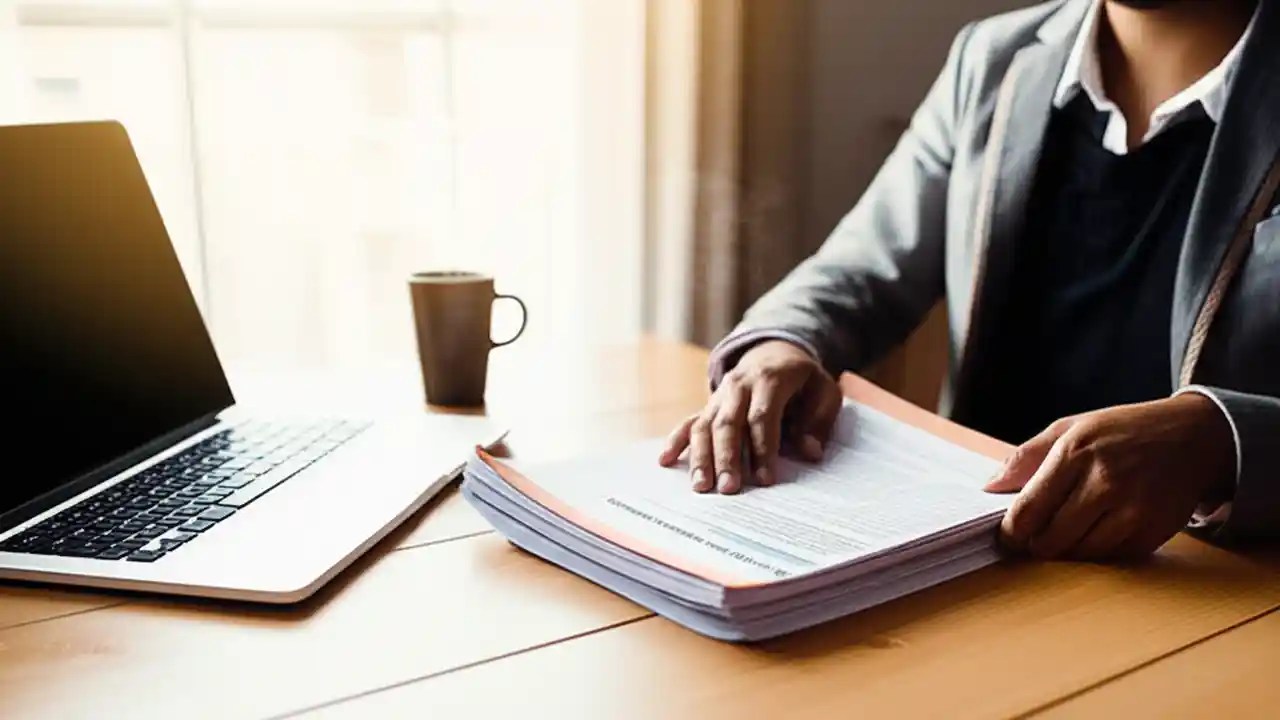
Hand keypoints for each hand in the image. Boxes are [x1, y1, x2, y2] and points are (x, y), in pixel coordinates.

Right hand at [658, 340, 840, 493]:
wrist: (774, 352)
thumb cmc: (803, 379)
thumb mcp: (824, 391)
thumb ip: (818, 422)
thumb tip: (810, 452)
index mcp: (770, 379)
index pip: (762, 417)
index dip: (763, 449)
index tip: (766, 480)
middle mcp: (739, 385)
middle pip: (729, 423)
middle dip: (728, 458)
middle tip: (730, 489)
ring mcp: (719, 396)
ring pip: (705, 426)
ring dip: (702, 457)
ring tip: (702, 487)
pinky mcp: (709, 406)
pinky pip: (689, 422)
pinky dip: (675, 441)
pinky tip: (665, 461)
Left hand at [984, 394, 1235, 560]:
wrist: (1193, 437)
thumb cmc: (1122, 432)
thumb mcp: (1070, 428)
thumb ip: (1025, 458)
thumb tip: (989, 487)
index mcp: (1075, 452)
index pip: (1028, 511)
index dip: (1011, 533)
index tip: (1007, 537)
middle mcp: (1104, 482)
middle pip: (1050, 540)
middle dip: (1036, 545)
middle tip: (1036, 538)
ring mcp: (1132, 510)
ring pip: (1079, 554)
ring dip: (1067, 550)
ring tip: (1069, 530)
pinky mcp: (1153, 532)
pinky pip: (1110, 558)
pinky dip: (1098, 551)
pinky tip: (1100, 529)